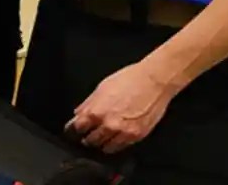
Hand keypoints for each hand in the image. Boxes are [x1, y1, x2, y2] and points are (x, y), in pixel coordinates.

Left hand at [65, 61, 179, 153]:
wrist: (154, 81)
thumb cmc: (130, 80)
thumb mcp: (101, 88)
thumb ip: (88, 104)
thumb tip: (78, 114)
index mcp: (96, 111)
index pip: (77, 128)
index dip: (73, 129)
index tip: (72, 130)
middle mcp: (108, 125)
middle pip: (90, 140)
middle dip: (86, 138)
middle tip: (86, 134)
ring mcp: (123, 132)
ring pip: (105, 147)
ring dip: (101, 143)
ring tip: (100, 138)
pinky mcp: (136, 136)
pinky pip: (121, 147)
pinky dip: (115, 145)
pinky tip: (114, 138)